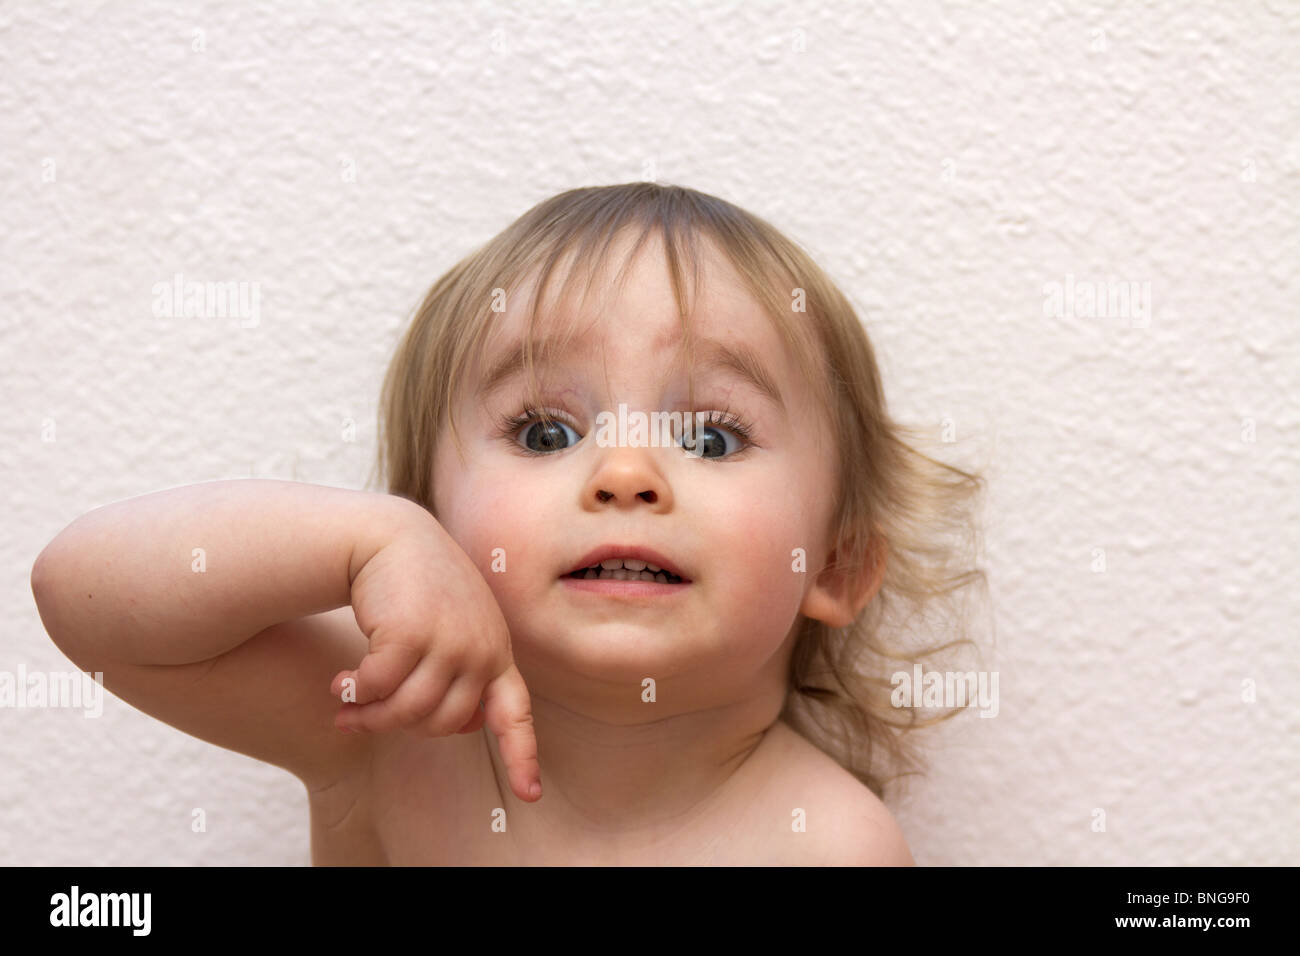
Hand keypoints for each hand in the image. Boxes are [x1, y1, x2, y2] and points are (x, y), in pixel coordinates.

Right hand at [330, 509, 540, 801]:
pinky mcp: (413, 635)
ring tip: (346, 707)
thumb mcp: (452, 626)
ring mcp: (451, 642)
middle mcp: (482, 650)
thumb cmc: (418, 588)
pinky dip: (354, 692)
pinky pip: (379, 689)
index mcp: (496, 652)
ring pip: (408, 711)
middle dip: (397, 727)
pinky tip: (339, 681)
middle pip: (441, 723)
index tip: (528, 796)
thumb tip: (457, 728)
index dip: (521, 756)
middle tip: (359, 721)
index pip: (515, 712)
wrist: (391, 537)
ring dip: (369, 716)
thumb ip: (461, 671)